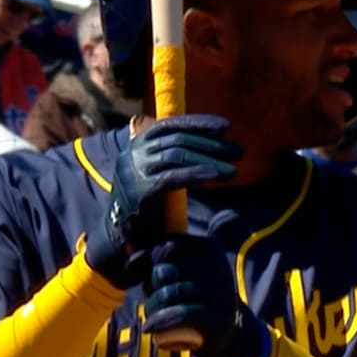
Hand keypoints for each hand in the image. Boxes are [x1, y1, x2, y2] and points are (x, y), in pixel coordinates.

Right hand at [83, 115, 240, 287]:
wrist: (118, 233)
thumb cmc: (144, 203)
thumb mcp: (155, 172)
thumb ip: (172, 157)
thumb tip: (208, 145)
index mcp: (138, 144)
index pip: (171, 124)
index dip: (199, 123)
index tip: (225, 127)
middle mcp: (134, 153)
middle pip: (178, 140)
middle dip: (212, 144)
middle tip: (238, 152)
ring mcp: (135, 171)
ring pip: (177, 155)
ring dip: (210, 160)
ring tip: (234, 169)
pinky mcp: (140, 191)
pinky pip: (172, 177)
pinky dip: (196, 174)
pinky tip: (215, 176)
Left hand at [143, 234, 266, 356]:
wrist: (229, 331)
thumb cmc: (195, 297)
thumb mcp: (177, 272)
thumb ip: (154, 259)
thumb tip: (133, 260)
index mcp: (207, 246)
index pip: (163, 247)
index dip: (151, 265)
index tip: (155, 280)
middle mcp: (215, 263)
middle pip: (162, 271)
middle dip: (151, 288)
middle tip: (157, 301)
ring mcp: (217, 290)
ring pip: (167, 294)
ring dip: (153, 308)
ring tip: (155, 316)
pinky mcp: (216, 315)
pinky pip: (179, 314)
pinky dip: (160, 322)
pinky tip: (150, 328)